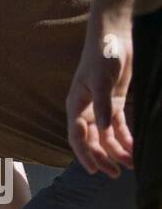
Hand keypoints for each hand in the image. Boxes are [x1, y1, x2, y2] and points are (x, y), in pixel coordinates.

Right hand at [66, 12, 133, 176]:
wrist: (115, 34)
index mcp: (76, 106)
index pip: (78, 137)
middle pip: (93, 141)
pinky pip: (119, 126)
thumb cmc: (103, 55)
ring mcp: (101, 107)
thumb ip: (103, 106)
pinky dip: (126, 137)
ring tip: (130, 165)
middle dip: (104, 157)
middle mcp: (86, 111)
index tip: (95, 170)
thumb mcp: (101, 80)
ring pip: (107, 136)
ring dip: (117, 150)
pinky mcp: (115, 102)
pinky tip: (134, 149)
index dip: (85, 155)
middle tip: (115, 174)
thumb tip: (104, 131)